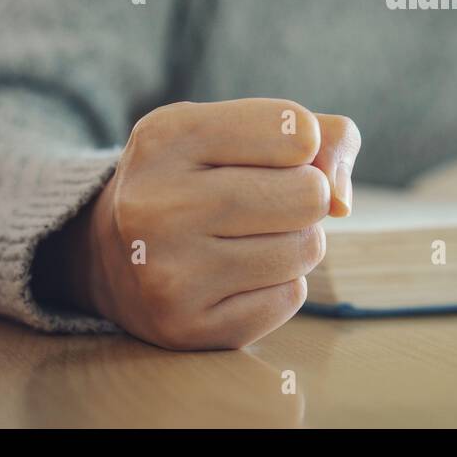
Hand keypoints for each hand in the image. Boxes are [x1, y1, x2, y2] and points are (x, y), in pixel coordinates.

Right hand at [58, 98, 360, 349]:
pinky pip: (288, 299)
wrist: (114, 253)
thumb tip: (342, 202)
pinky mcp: (186, 328)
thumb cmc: (201, 177)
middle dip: (306, 197)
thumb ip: (323, 136)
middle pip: (309, 196)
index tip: (272, 153)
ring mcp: (167, 274)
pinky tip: (236, 275)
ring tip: (249, 236)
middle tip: (265, 201)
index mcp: (166, 137)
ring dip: (296, 242)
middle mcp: (157, 205)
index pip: (297, 134)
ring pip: (305, 250)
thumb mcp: (241, 129)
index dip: (303, 144)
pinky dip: (278, 286)